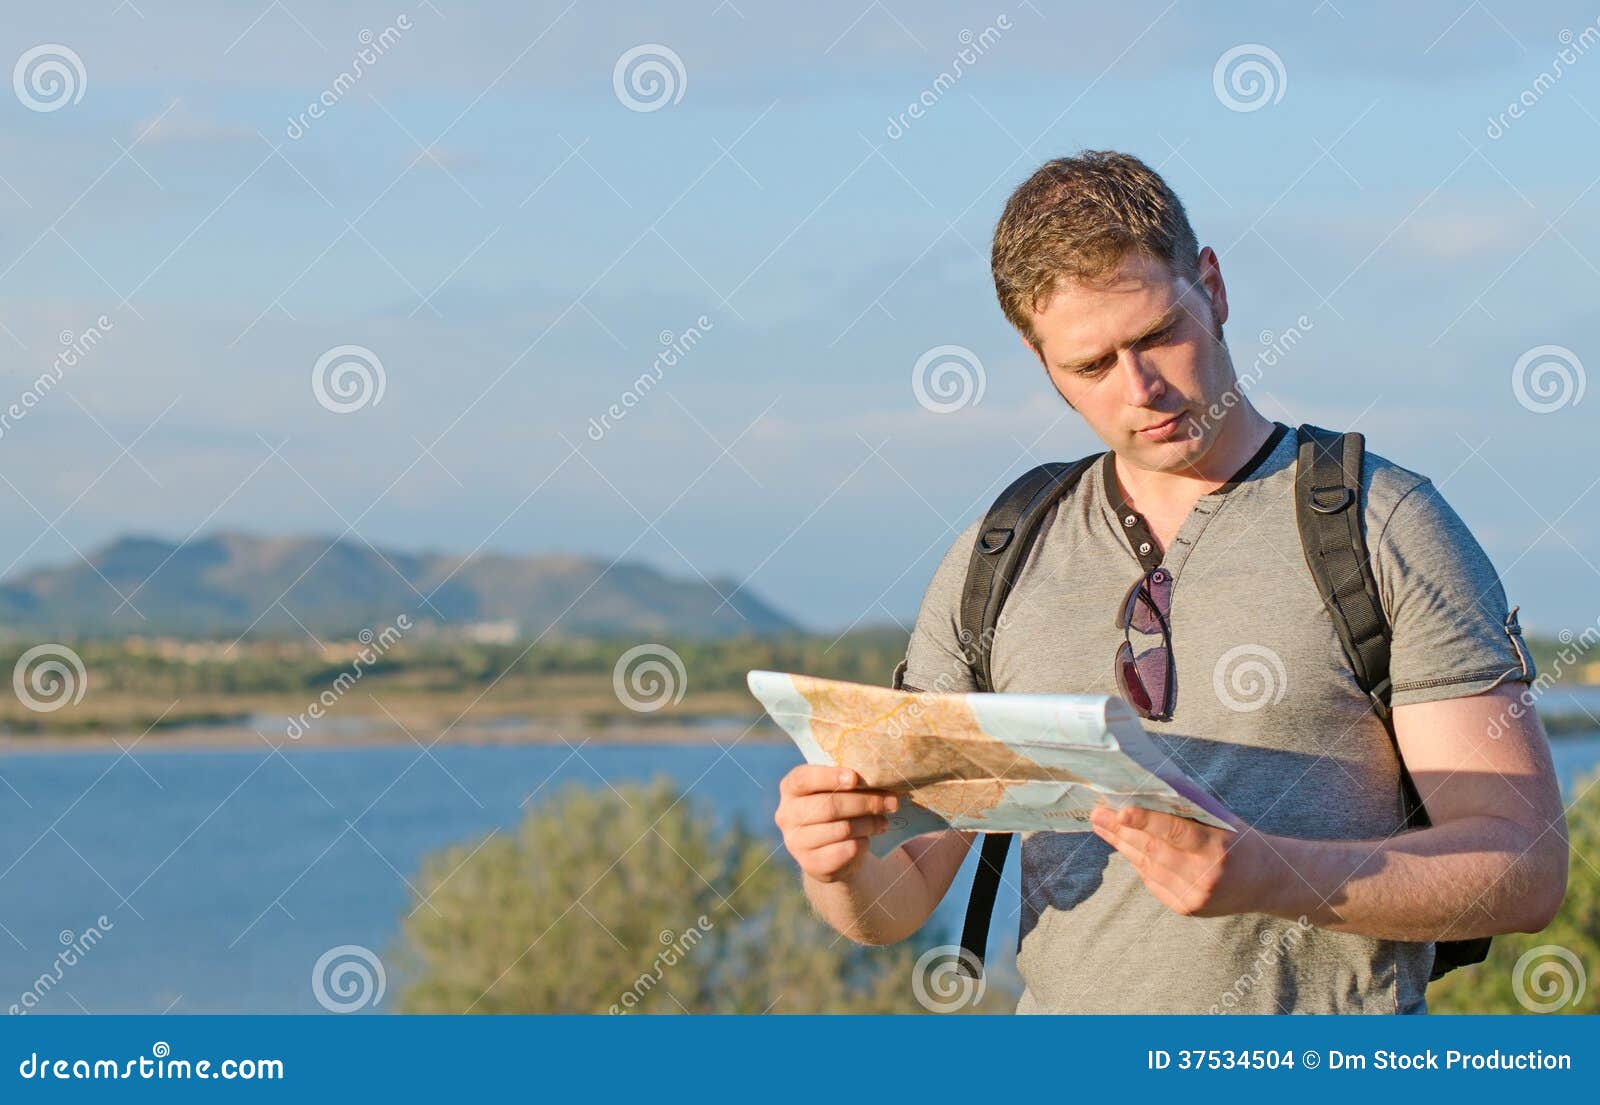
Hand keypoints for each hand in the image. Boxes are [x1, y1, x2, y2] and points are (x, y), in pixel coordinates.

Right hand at [775, 765, 898, 883]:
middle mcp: (786, 815)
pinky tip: (868, 839)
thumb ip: (848, 783)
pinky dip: (863, 843)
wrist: (828, 852)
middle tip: (891, 801)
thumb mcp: (836, 791)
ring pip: (841, 829)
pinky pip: (845, 851)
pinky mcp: (810, 864)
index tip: (854, 778)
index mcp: (790, 788)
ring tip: (883, 821)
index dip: (829, 777)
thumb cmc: (836, 811)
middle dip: (864, 802)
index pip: (804, 779)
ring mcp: (795, 842)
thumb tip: (881, 779)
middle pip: (829, 806)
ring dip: (869, 823)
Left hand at [1089, 803, 1285, 918]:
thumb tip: (1145, 784)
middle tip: (1097, 812)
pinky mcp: (1186, 909)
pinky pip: (1152, 882)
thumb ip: (1186, 805)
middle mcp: (1205, 875)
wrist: (1266, 881)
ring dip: (1122, 844)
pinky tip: (1125, 845)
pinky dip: (1138, 862)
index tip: (1120, 811)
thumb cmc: (1238, 839)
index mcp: (1217, 846)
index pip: (1176, 831)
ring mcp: (1195, 896)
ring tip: (1102, 824)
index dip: (1146, 821)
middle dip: (1121, 830)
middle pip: (1153, 850)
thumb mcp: (1220, 818)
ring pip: (1147, 866)